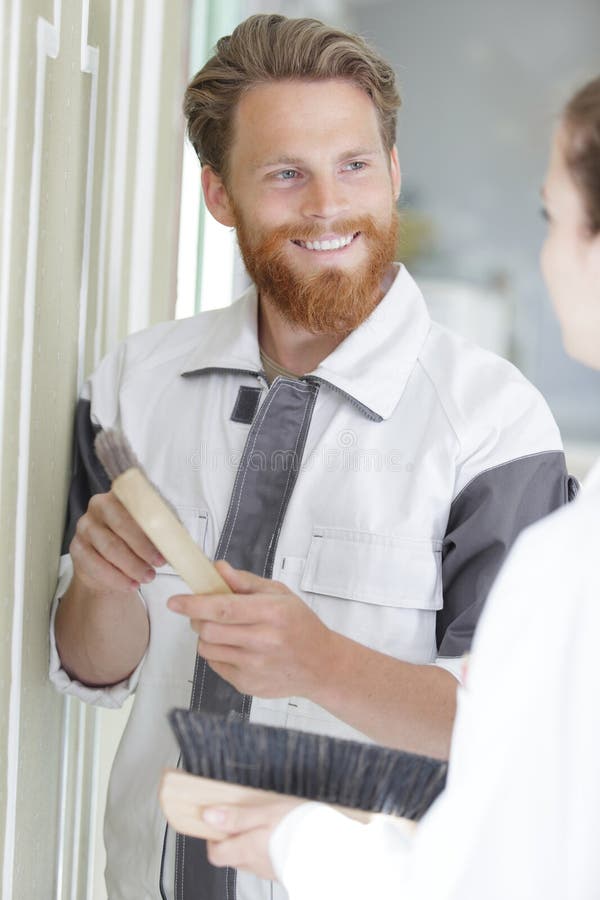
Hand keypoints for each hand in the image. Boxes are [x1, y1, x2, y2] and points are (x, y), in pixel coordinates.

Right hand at [70, 491, 165, 592]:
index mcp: (121, 494)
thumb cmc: (137, 540)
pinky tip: (131, 585)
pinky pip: (95, 565)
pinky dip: (116, 578)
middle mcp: (99, 505)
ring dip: (131, 566)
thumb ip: (167, 529)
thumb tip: (180, 541)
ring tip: (148, 577)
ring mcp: (85, 526)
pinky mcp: (77, 548)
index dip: (151, 524)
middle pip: (120, 524)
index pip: (134, 502)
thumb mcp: (154, 530)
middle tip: (158, 564)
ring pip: (109, 547)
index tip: (165, 544)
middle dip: (142, 547)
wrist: (112, 562)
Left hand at [167, 561, 332, 696]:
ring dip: (206, 636)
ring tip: (224, 630)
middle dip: (198, 619)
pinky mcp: (247, 685)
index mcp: (272, 613)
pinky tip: (235, 647)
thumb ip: (245, 582)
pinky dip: (217, 653)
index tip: (175, 601)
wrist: (321, 665)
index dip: (194, 604)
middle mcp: (263, 641)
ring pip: (207, 648)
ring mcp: (254, 667)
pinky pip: (215, 665)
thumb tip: (218, 569)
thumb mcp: (280, 594)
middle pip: (209, 630)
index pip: (223, 608)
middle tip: (204, 613)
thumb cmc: (301, 626)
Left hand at [204, 799, 302, 879]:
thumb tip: (208, 817)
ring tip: (262, 821)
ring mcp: (272, 870)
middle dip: (231, 839)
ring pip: (250, 859)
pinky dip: (267, 847)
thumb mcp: (265, 813)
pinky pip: (268, 860)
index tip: (216, 820)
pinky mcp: (287, 869)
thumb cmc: (300, 827)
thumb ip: (236, 817)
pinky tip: (280, 833)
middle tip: (239, 817)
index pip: (216, 854)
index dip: (212, 838)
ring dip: (250, 843)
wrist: (333, 848)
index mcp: (248, 850)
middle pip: (232, 857)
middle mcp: (256, 865)